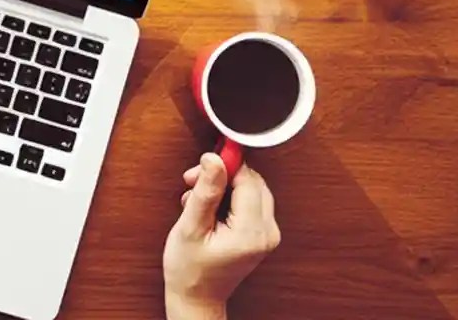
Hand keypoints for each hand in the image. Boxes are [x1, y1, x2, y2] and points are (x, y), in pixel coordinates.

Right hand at [162, 153, 280, 319]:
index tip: (205, 161)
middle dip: (223, 175)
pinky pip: (251, 201)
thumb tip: (214, 159)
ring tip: (197, 197)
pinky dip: (230, 197)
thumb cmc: (190, 271)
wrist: (197, 298)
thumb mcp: (190, 227)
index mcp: (251, 232)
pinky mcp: (262, 234)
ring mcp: (268, 234)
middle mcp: (266, 233)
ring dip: (225, 185)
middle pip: (252, 181)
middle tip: (193, 181)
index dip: (226, 164)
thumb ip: (205, 191)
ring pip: (252, 188)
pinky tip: (209, 207)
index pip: (247, 179)